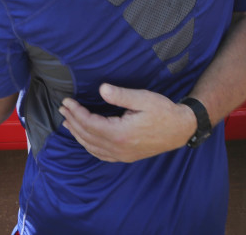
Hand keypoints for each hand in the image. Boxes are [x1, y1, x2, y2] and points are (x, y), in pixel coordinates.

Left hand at [59, 84, 195, 162]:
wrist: (181, 129)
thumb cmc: (164, 112)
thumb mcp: (143, 99)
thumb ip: (120, 95)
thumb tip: (101, 89)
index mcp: (120, 133)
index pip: (89, 123)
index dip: (76, 112)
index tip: (67, 102)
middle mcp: (118, 148)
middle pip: (87, 136)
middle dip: (73, 121)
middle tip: (63, 109)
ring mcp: (122, 155)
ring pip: (92, 147)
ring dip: (78, 134)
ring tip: (68, 123)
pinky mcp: (126, 157)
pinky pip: (101, 155)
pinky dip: (89, 146)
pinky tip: (85, 139)